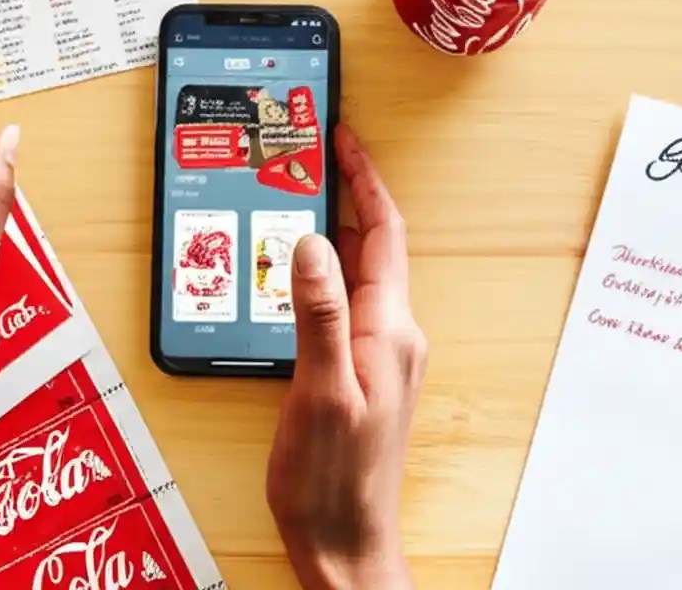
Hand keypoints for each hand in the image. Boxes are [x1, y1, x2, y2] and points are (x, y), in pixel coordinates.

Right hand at [267, 124, 426, 589]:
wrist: (344, 543)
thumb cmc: (333, 479)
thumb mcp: (320, 391)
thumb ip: (318, 314)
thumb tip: (313, 241)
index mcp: (390, 331)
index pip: (384, 234)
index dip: (363, 181)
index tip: (340, 139)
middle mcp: (392, 336)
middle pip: (372, 247)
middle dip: (344, 196)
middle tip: (307, 159)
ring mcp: (378, 355)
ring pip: (356, 274)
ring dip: (331, 234)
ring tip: (294, 202)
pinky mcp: (358, 373)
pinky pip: (342, 305)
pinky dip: (318, 275)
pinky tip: (289, 275)